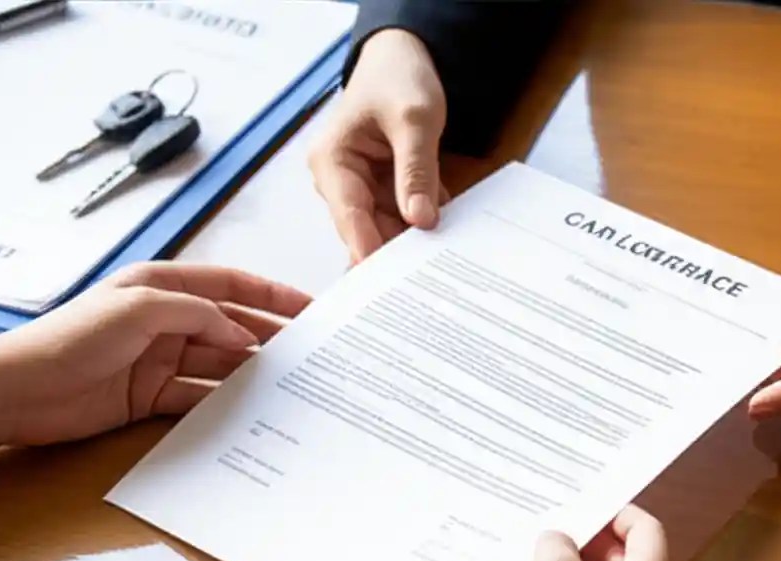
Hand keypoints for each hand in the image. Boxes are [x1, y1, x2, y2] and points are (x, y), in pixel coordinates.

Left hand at [0, 262, 309, 453]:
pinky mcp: (151, 396)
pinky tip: (250, 407)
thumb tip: (242, 337)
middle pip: (230, 325)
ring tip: (289, 382)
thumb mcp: (142, 308)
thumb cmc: (72, 337)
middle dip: (269, 336)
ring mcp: (159, 359)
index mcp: (161, 286)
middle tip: (310, 350)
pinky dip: (223, 401)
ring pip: (219, 363)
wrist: (22, 390)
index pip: (230, 284)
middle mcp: (165, 320)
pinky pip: (199, 396)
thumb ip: (199, 315)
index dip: (271, 293)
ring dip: (250, 371)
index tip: (309, 307)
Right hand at [309, 29, 448, 263]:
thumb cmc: (398, 78)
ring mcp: (363, 188)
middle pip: (368, 230)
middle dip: (397, 253)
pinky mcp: (385, 190)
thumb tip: (419, 219)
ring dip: (416, 243)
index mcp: (332, 161)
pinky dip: (426, 226)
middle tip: (425, 282)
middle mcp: (340, 180)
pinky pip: (404, 217)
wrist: (404, 57)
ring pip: (389, 229)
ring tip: (441, 267)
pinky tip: (448, 245)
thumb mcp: (415, 119)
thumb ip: (416, 169)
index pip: (349, 215)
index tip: (390, 283)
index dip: (369, 250)